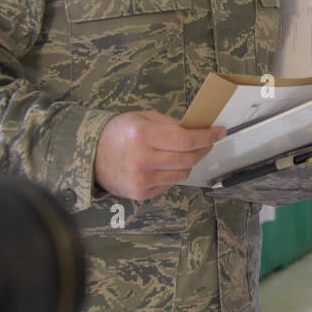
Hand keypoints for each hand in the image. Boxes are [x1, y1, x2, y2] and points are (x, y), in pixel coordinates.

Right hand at [94, 110, 225, 200]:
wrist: (90, 156)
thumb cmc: (118, 133)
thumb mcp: (142, 118)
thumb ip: (170, 124)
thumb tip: (199, 129)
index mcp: (142, 135)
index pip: (186, 139)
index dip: (207, 136)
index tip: (220, 132)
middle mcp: (141, 159)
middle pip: (188, 158)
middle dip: (204, 148)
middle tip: (208, 141)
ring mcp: (141, 179)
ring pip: (183, 173)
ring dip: (189, 162)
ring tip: (182, 152)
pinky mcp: (140, 193)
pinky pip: (170, 183)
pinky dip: (173, 173)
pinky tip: (165, 164)